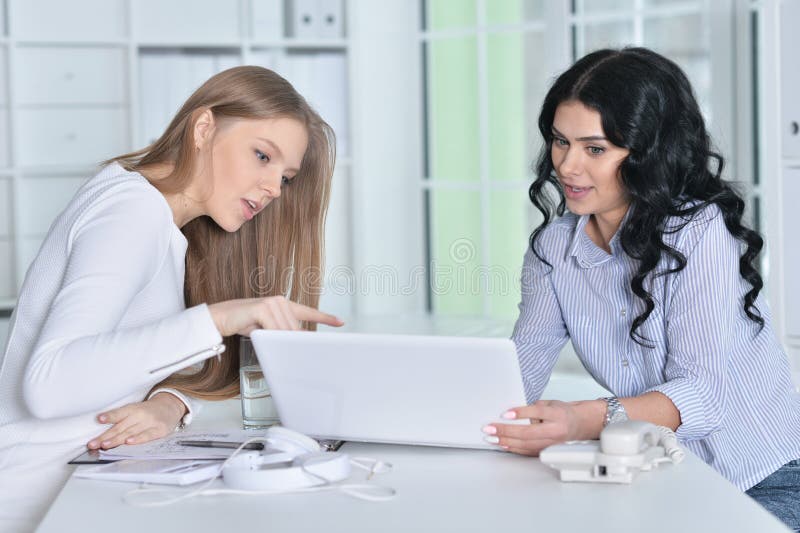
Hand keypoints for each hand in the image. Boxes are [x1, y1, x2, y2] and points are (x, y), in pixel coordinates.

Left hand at [87, 393, 185, 449]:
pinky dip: (138, 439)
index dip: (109, 416)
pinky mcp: (159, 430)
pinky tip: (129, 442)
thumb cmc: (148, 411)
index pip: (119, 413)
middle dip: (105, 436)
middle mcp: (141, 415)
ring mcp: (150, 423)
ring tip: (105, 445)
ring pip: (131, 433)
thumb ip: (120, 419)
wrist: (170, 407)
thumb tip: (101, 431)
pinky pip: (147, 436)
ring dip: (117, 440)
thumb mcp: (134, 410)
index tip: (99, 419)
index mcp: (133, 409)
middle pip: (121, 427)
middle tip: (92, 443)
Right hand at [208, 296, 343, 336]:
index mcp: (284, 305)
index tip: (340, 322)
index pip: (309, 312)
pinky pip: (273, 329)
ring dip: (276, 340)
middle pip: (295, 329)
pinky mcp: (262, 307)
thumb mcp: (267, 329)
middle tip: (281, 348)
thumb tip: (296, 343)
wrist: (222, 317)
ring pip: (285, 331)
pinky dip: (269, 336)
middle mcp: (280, 301)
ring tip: (263, 337)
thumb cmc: (244, 322)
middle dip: (290, 341)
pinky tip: (260, 334)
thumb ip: (282, 332)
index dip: (325, 318)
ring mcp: (272, 303)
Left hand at [483, 400, 592, 455]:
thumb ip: (533, 408)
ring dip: (506, 442)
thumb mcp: (549, 404)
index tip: (504, 413)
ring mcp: (552, 444)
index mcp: (557, 415)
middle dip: (506, 431)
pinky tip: (502, 445)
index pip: (537, 413)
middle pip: (528, 433)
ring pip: (526, 445)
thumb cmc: (561, 412)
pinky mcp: (547, 451)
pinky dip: (513, 448)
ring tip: (491, 438)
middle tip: (490, 429)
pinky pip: (528, 451)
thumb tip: (510, 414)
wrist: (578, 425)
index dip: (520, 413)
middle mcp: (556, 431)